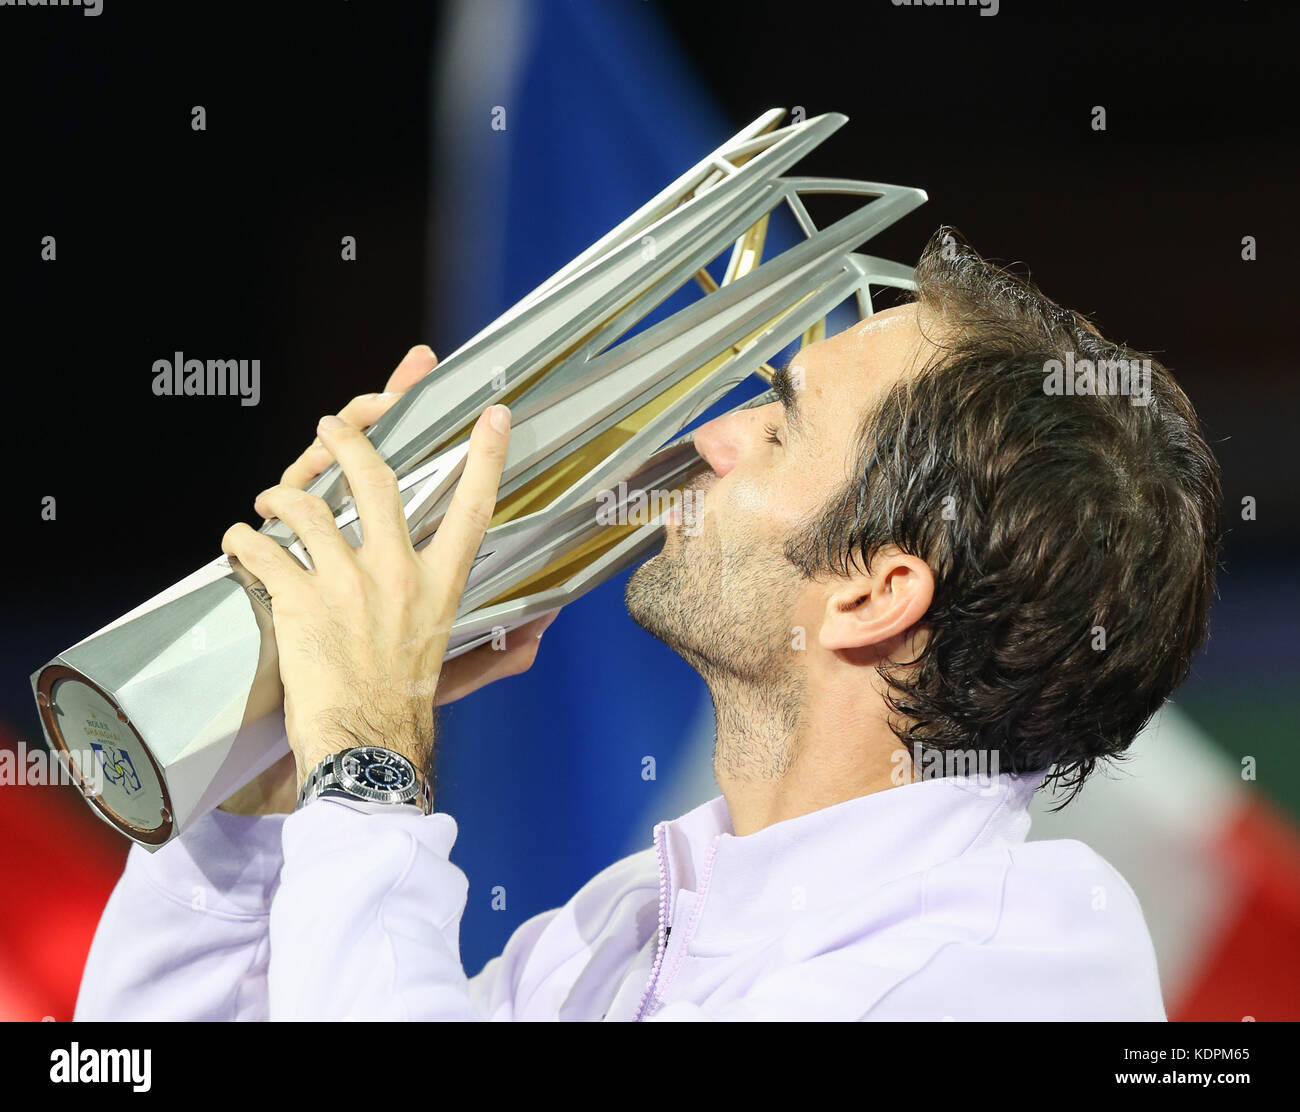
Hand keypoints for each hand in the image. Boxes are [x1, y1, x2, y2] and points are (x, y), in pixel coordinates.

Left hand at [222, 401, 513, 793]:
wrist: (365, 749)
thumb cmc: (404, 711)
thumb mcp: (456, 671)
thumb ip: (500, 652)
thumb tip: (542, 637)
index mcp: (439, 586)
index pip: (473, 509)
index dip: (486, 457)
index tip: (493, 417)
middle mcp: (397, 574)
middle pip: (376, 481)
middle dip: (347, 441)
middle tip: (329, 428)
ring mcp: (347, 584)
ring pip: (308, 508)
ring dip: (280, 495)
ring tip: (268, 499)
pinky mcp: (300, 602)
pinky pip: (263, 549)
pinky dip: (242, 541)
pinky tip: (237, 544)